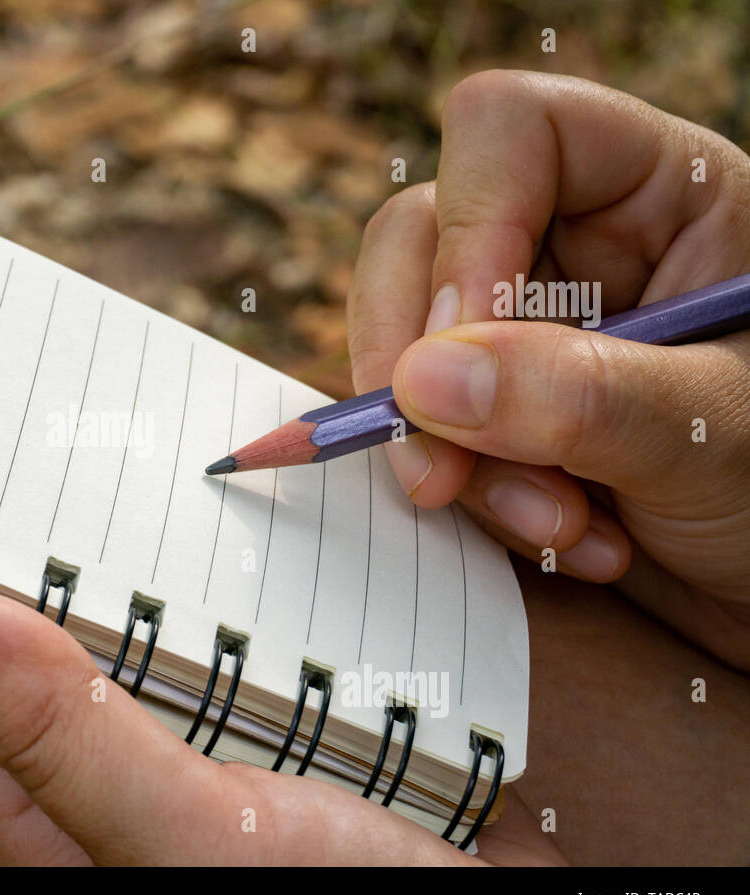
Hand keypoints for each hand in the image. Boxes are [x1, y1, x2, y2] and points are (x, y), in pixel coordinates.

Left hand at [0, 291, 562, 864]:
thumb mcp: (188, 833)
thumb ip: (61, 738)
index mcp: (48, 758)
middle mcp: (112, 706)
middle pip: (18, 550)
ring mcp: (201, 673)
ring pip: (120, 541)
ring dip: (74, 443)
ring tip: (27, 334)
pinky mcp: (286, 652)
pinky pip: (229, 552)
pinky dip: (204, 483)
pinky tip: (187, 409)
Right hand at [349, 71, 749, 667]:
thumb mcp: (714, 430)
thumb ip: (582, 397)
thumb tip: (420, 380)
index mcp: (660, 194)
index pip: (512, 134)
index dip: (468, 230)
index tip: (458, 352)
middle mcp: (576, 245)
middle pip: (418, 238)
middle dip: (422, 372)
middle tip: (444, 474)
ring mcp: (521, 329)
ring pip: (401, 344)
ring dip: (454, 454)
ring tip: (558, 529)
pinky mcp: (489, 407)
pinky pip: (417, 424)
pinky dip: (466, 494)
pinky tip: (556, 539)